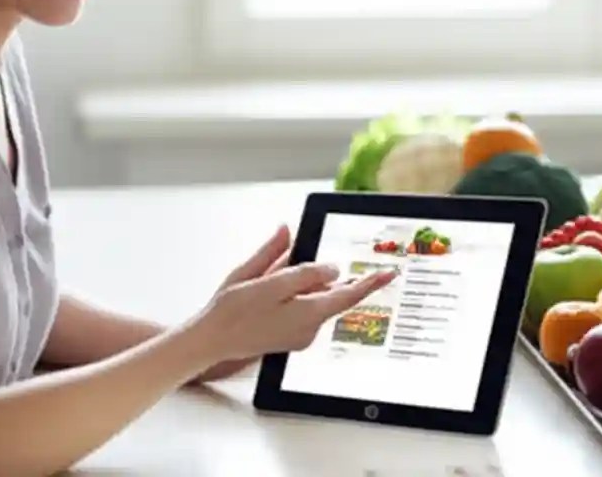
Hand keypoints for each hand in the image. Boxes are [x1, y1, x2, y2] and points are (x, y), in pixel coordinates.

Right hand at [190, 224, 395, 375]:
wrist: (211, 340)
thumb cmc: (231, 311)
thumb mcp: (261, 279)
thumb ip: (296, 268)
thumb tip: (325, 263)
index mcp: (306, 313)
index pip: (347, 295)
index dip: (370, 282)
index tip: (389, 273)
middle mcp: (308, 327)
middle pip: (326, 292)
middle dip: (315, 274)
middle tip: (291, 265)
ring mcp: (300, 333)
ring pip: (311, 297)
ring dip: (299, 283)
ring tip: (265, 280)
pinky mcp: (290, 335)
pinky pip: (301, 307)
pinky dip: (292, 293)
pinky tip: (266, 289)